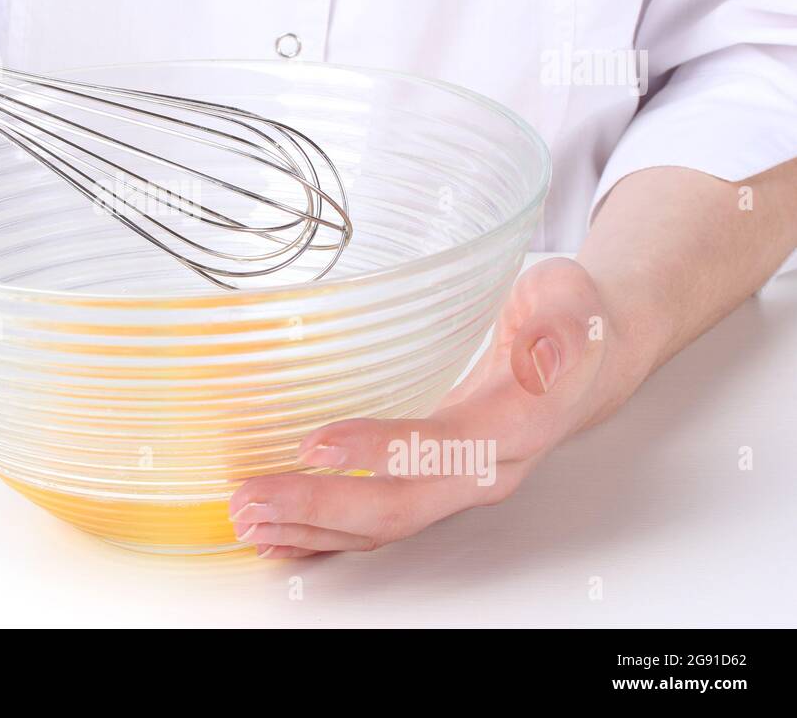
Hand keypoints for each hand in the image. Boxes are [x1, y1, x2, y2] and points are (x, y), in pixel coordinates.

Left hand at [229, 258, 618, 557]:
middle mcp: (489, 467)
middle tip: (254, 498)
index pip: (445, 447)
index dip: (381, 452)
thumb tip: (545, 352)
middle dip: (321, 506)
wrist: (586, 357)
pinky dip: (324, 535)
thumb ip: (557, 324)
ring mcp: (459, 486)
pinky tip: (279, 536)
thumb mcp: (569, 297)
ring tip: (248, 521)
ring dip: (311, 528)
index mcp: (519, 422)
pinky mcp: (435, 488)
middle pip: (401, 504)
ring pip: (383, 524)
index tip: (315, 446)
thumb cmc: (567, 318)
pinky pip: (378, 524)